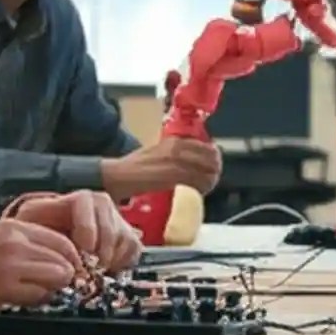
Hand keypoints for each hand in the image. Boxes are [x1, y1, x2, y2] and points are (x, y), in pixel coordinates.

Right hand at [0, 220, 80, 318]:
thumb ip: (22, 245)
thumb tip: (53, 261)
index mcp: (14, 227)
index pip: (62, 241)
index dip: (72, 259)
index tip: (72, 271)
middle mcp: (16, 242)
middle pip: (64, 259)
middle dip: (68, 276)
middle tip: (62, 287)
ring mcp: (10, 264)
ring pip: (56, 277)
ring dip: (54, 289)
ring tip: (40, 294)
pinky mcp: (3, 288)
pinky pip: (38, 296)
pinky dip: (38, 301)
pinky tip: (25, 301)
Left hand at [10, 190, 142, 272]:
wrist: (51, 237)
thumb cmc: (39, 231)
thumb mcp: (28, 223)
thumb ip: (31, 226)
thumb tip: (40, 240)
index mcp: (76, 199)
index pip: (87, 201)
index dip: (87, 226)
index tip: (83, 249)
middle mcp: (100, 205)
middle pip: (111, 222)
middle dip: (102, 249)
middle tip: (92, 268)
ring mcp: (116, 220)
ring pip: (124, 237)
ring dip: (111, 259)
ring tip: (95, 272)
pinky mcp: (126, 236)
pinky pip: (134, 248)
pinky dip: (123, 263)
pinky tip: (107, 270)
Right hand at [102, 136, 221, 198]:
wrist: (120, 175)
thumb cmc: (136, 166)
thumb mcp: (159, 151)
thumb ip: (176, 153)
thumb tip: (194, 162)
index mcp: (176, 141)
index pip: (206, 147)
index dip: (214, 158)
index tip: (213, 166)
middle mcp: (178, 148)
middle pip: (211, 159)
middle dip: (215, 170)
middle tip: (212, 178)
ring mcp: (177, 162)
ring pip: (206, 172)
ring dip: (210, 181)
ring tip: (206, 187)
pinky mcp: (174, 176)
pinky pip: (197, 183)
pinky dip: (201, 189)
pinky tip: (199, 193)